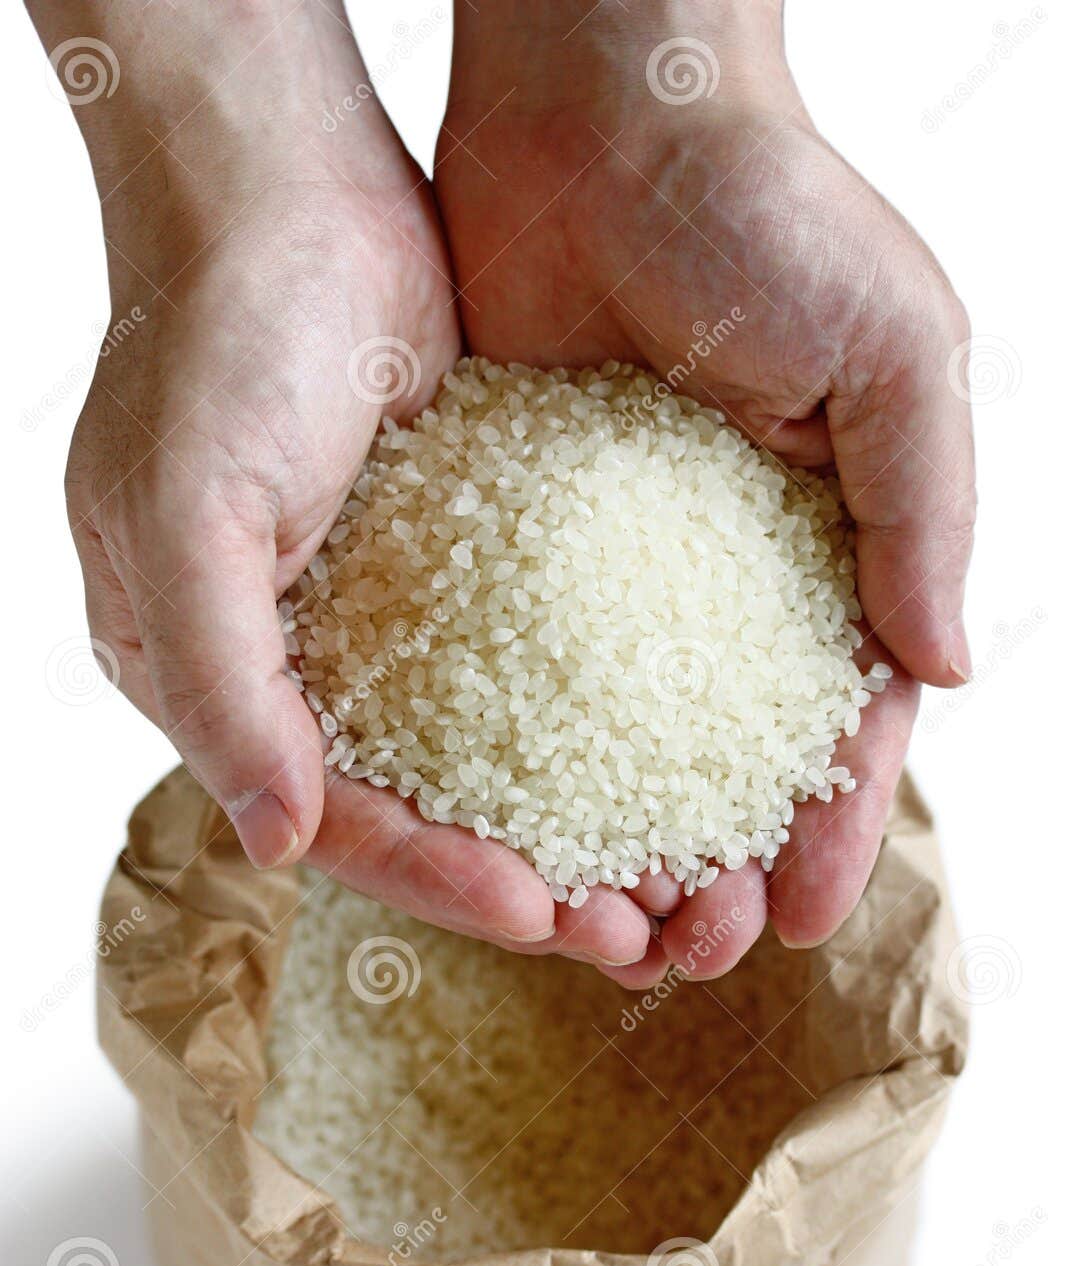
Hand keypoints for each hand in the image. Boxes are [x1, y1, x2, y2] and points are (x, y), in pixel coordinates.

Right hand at [47, 0, 652, 966]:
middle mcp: (296, 676)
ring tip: (671, 883)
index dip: (433, 880)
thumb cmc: (217, 336)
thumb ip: (218, 680)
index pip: (331, 821)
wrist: (289, 189)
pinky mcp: (456, 576)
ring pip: (481, 768)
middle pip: (417, 819)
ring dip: (571, 830)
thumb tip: (272, 843)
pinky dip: (589, 731)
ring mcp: (380, 628)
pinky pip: (526, 679)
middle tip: (634, 934)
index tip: (541, 914)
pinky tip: (667, 765)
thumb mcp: (187, 507)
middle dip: (522, 886)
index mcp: (214, 684)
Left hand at [436, 0, 975, 979]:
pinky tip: (495, 834)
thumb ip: (924, 514)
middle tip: (688, 956)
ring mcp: (606, 573)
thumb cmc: (774, 213)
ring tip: (595, 933)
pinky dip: (506, 759)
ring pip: (609, 746)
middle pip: (717, 764)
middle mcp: (715, 583)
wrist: (602, 107)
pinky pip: (505, 671)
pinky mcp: (507, 542)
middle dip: (714, 868)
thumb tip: (946, 677)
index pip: (837, 727)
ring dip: (609, 845)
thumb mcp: (897, 356)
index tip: (805, 923)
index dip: (829, 831)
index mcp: (827, 552)